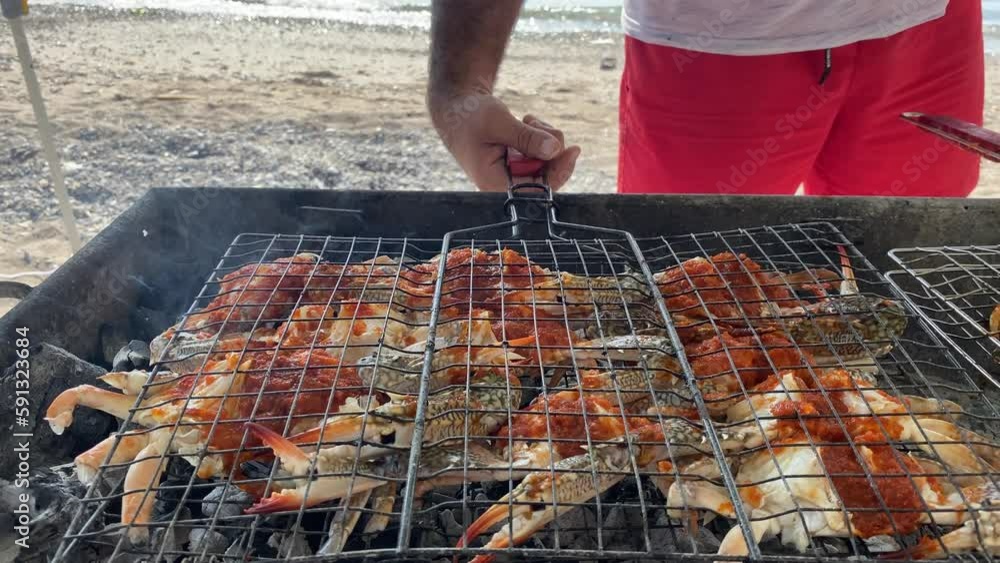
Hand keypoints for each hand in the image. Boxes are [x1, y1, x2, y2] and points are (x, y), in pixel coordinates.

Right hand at [429, 92, 580, 190]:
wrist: (456, 107)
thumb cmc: (469, 116)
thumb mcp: (498, 123)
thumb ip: (526, 138)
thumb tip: (555, 149)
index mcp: (493, 182)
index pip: (535, 190)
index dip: (557, 173)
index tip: (572, 150)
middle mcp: (504, 183)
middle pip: (545, 176)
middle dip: (549, 148)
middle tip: (537, 124)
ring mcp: (513, 173)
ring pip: (547, 162)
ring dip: (545, 138)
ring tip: (528, 120)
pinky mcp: (518, 162)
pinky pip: (542, 154)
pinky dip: (541, 136)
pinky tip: (527, 123)